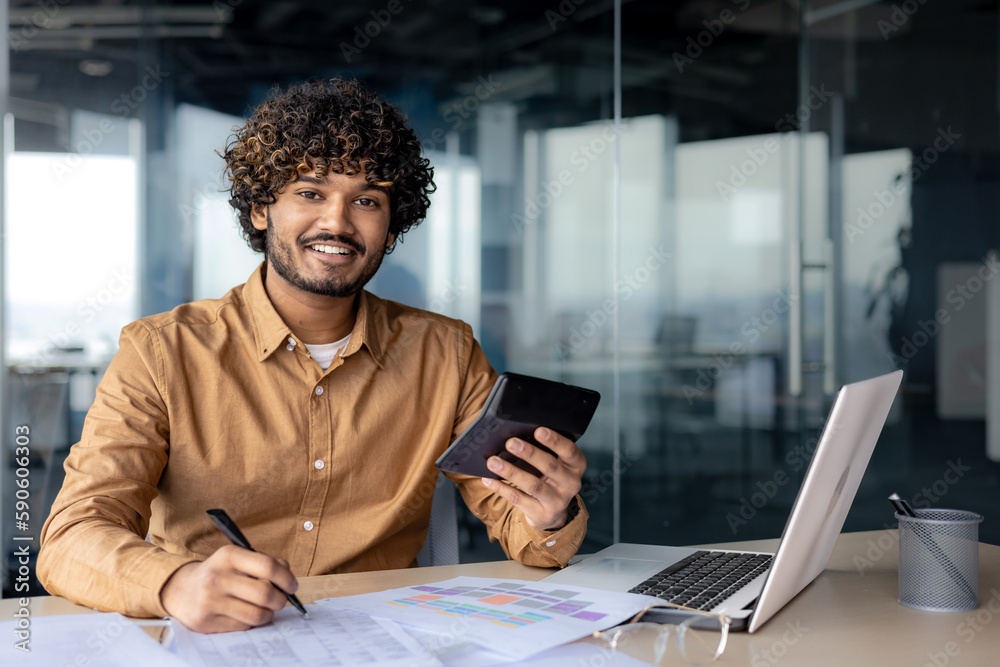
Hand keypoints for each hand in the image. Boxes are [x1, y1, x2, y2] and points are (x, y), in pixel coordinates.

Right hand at [160, 545, 297, 632]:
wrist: (181, 590)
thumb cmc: (219, 573)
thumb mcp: (237, 558)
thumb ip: (264, 563)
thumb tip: (289, 579)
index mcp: (229, 555)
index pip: (268, 566)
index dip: (287, 578)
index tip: (293, 586)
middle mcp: (218, 577)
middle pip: (265, 594)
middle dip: (281, 600)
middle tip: (281, 600)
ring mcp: (211, 601)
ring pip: (257, 614)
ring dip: (268, 614)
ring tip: (265, 608)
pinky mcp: (207, 621)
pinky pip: (244, 626)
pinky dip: (251, 622)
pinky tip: (245, 614)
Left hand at [482, 426, 585, 530]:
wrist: (552, 512)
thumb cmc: (550, 476)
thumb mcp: (556, 463)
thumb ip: (545, 450)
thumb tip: (517, 434)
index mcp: (576, 465)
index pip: (569, 451)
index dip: (555, 441)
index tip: (538, 430)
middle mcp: (571, 483)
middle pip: (550, 466)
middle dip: (529, 453)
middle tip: (511, 443)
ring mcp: (557, 501)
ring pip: (533, 485)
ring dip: (512, 472)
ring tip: (493, 461)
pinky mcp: (541, 514)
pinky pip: (518, 499)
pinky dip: (502, 488)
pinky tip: (489, 479)